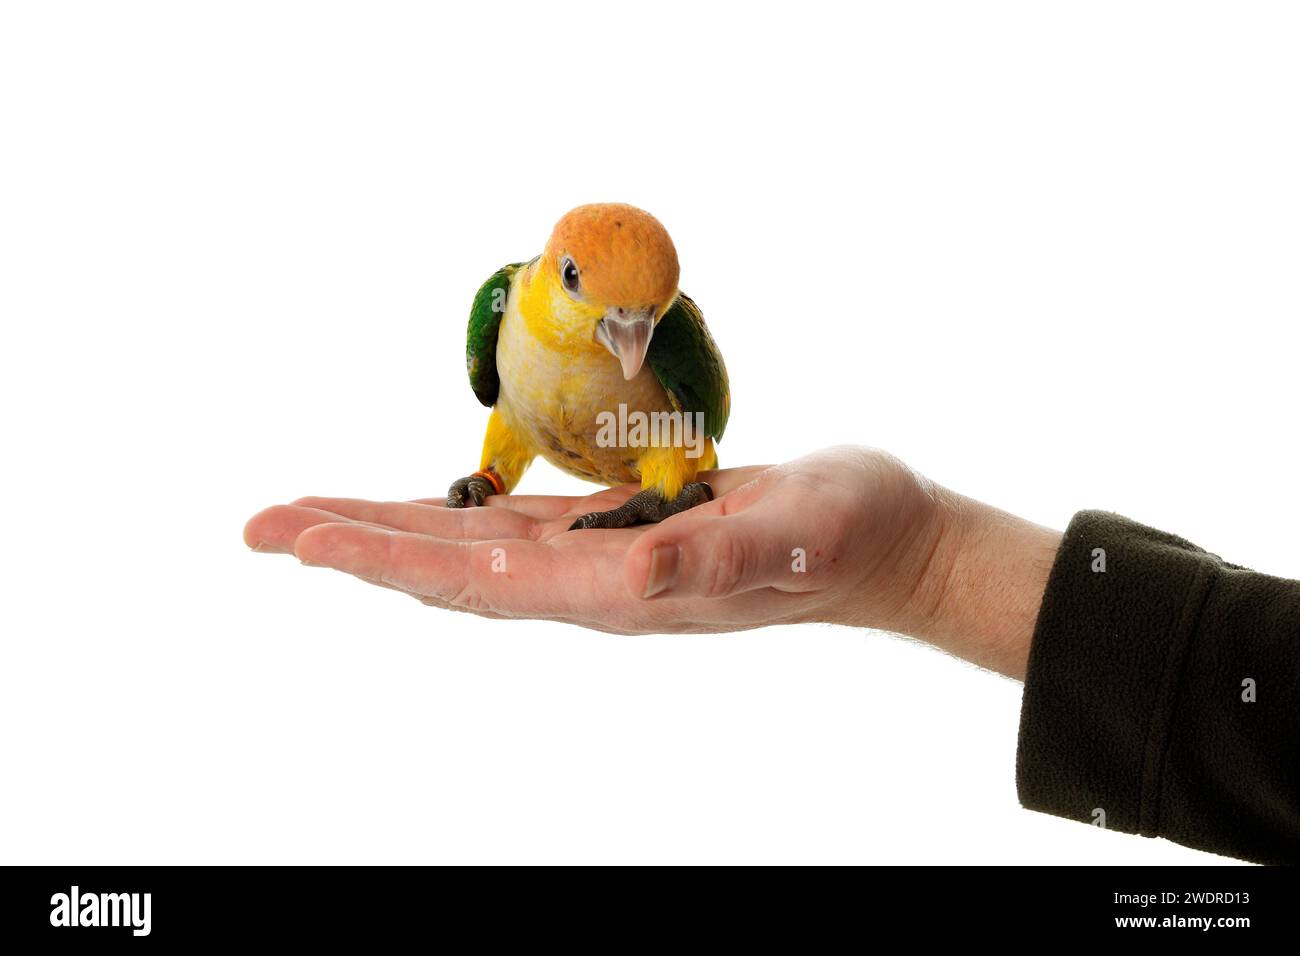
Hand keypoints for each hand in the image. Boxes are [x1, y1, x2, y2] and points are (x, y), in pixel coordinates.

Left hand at [243, 446, 1060, 677]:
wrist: (885, 546)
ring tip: (311, 523)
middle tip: (263, 525)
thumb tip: (635, 580)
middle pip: (450, 570)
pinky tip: (421, 518)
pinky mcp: (618, 538)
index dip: (388, 555)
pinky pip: (512, 536)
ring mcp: (603, 565)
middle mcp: (596, 586)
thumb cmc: (852, 533)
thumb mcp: (799, 536)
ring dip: (387, 536)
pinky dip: (448, 524)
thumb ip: (717, 565)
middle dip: (355, 545)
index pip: (480, 576)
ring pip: (471, 554)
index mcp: (623, 587)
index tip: (304, 539)